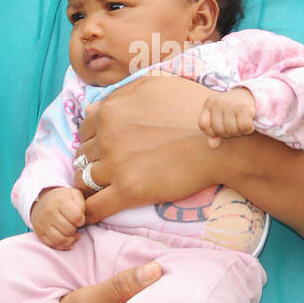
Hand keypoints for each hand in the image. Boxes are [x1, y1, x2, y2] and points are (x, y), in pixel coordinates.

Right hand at [32, 186, 85, 248]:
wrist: (41, 201)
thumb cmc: (63, 199)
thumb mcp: (74, 195)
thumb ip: (81, 204)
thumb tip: (81, 220)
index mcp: (60, 201)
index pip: (76, 217)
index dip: (81, 221)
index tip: (79, 219)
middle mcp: (49, 212)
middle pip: (69, 230)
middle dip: (75, 230)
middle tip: (75, 226)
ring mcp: (43, 224)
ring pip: (60, 240)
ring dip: (70, 240)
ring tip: (74, 235)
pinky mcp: (39, 233)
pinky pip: (52, 245)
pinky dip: (63, 246)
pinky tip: (68, 241)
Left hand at [73, 75, 223, 224]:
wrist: (221, 143)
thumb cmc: (193, 110)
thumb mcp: (155, 86)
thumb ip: (121, 95)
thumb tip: (91, 109)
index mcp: (110, 111)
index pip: (84, 130)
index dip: (93, 140)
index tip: (104, 150)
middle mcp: (107, 136)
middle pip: (83, 155)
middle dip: (91, 162)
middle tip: (106, 170)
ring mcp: (116, 165)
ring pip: (83, 180)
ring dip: (88, 187)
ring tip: (99, 192)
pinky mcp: (128, 191)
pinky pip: (94, 207)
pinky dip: (88, 213)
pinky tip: (88, 217)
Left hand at [198, 87, 256, 147]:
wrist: (248, 94)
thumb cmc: (231, 109)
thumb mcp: (219, 117)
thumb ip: (213, 132)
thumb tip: (213, 145)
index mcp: (209, 104)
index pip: (203, 125)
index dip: (211, 132)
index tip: (220, 130)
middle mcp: (218, 103)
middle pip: (219, 130)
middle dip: (228, 133)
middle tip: (234, 126)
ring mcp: (230, 104)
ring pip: (232, 130)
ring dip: (238, 132)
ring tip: (240, 125)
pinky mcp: (243, 107)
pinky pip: (244, 127)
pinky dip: (248, 130)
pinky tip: (248, 125)